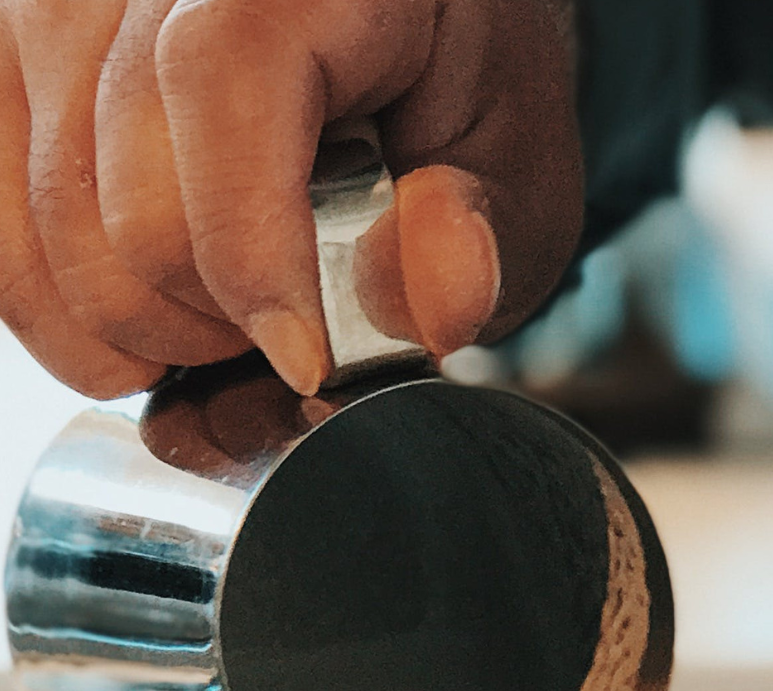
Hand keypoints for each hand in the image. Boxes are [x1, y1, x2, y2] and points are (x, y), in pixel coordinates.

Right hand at [0, 0, 580, 396]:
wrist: (381, 16)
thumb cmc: (444, 79)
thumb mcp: (512, 152)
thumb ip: (482, 227)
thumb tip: (434, 298)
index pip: (218, 85)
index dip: (252, 260)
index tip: (307, 363)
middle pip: (128, 205)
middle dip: (214, 321)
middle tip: (291, 321)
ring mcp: (49, 5)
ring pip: (53, 237)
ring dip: (145, 329)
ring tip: (229, 307)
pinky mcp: (2, 62)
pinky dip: (64, 317)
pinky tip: (146, 318)